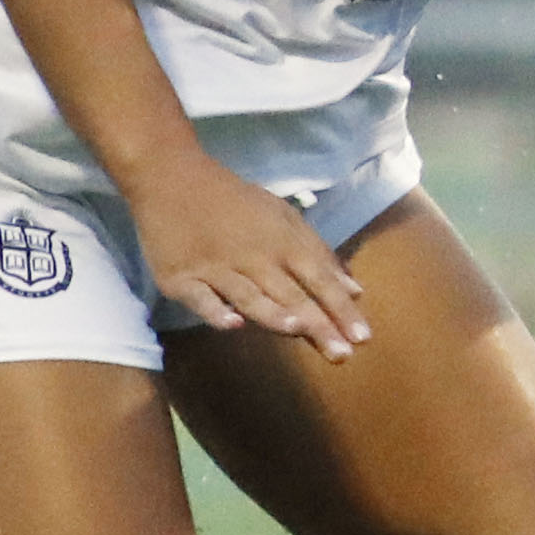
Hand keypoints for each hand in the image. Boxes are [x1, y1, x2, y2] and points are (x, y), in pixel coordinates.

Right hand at [126, 150, 369, 359]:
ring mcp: (215, 268)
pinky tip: (233, 324)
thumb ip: (318, 254)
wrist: (172, 178)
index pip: (318, 279)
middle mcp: (253, 257)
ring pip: (249, 296)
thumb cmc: (236, 203)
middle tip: (342, 355)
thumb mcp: (283, 217)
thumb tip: (355, 290)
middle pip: (290, 294)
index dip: (340, 308)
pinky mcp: (180, 278)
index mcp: (281, 242)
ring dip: (274, 313)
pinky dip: (216, 311)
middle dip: (318, 324)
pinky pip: (201, 299)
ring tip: (298, 331)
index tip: (363, 337)